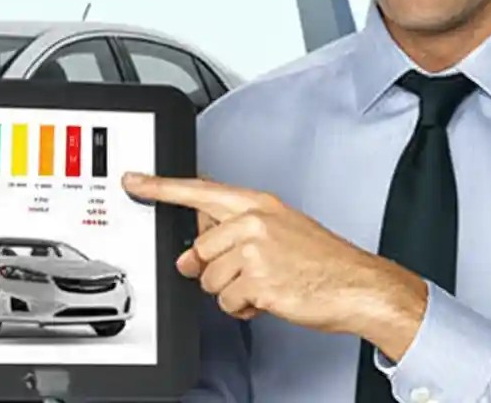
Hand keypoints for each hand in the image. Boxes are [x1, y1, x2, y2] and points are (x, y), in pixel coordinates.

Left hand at [121, 172, 427, 360]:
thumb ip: (233, 233)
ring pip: (209, 280)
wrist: (357, 284)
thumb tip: (192, 252)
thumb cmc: (322, 260)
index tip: (134, 181)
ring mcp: (255, 250)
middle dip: (217, 270)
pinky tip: (267, 299)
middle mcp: (253, 221)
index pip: (198, 191)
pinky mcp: (258, 280)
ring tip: (265, 284)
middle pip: (200, 250)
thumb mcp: (279, 229)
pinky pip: (227, 302)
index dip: (160, 187)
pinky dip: (243, 309)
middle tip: (250, 272)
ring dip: (232, 292)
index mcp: (257, 203)